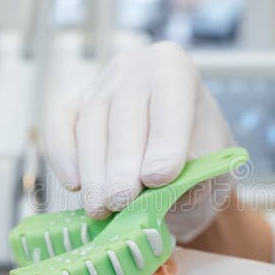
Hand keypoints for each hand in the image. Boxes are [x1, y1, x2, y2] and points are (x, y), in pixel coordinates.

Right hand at [44, 42, 234, 241]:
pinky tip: (73, 185)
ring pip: (91, 124)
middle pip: (125, 113)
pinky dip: (63, 157)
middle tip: (122, 201)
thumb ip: (202, 173)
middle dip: (122, 163)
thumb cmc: (197, 150)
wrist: (177, 149)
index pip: (171, 99)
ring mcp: (99, 84)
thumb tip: (183, 192)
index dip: (165, 140)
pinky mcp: (73, 105)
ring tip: (102, 208)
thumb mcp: (214, 164)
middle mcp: (135, 67)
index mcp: (176, 68)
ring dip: (94, 171)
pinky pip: (60, 127)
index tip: (158, 178)